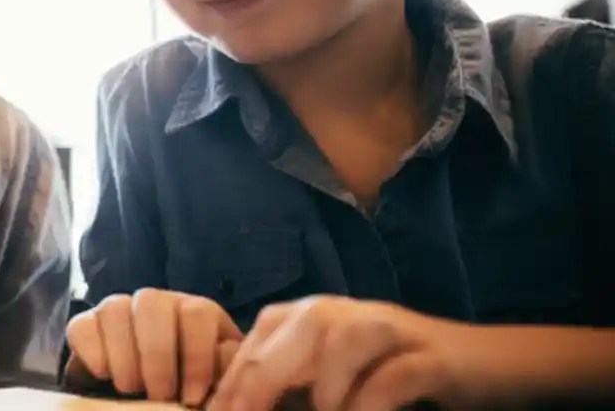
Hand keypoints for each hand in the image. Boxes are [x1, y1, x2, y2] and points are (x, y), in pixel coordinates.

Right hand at [64, 289, 242, 406]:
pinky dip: (93, 354)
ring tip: (132, 390)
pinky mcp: (87, 325)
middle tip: (159, 394)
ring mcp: (119, 309)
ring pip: (114, 309)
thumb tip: (225, 358)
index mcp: (196, 312)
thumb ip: (225, 368)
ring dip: (124, 357)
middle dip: (155, 356)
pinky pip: (81, 326)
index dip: (195, 356)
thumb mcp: (217, 381)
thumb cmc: (193, 388)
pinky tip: (106, 376)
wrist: (158, 396)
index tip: (192, 396)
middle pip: (150, 303)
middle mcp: (157, 302)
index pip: (196, 314)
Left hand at [209, 295, 486, 410]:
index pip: (250, 350)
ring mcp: (386, 329)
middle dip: (251, 393)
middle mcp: (340, 314)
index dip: (227, 392)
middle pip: (280, 343)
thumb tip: (232, 410)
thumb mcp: (332, 383)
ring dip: (324, 395)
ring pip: (335, 348)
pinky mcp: (428, 357)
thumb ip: (287, 390)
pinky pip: (389, 380)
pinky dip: (369, 407)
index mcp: (307, 319)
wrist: (487, 367)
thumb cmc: (395, 378)